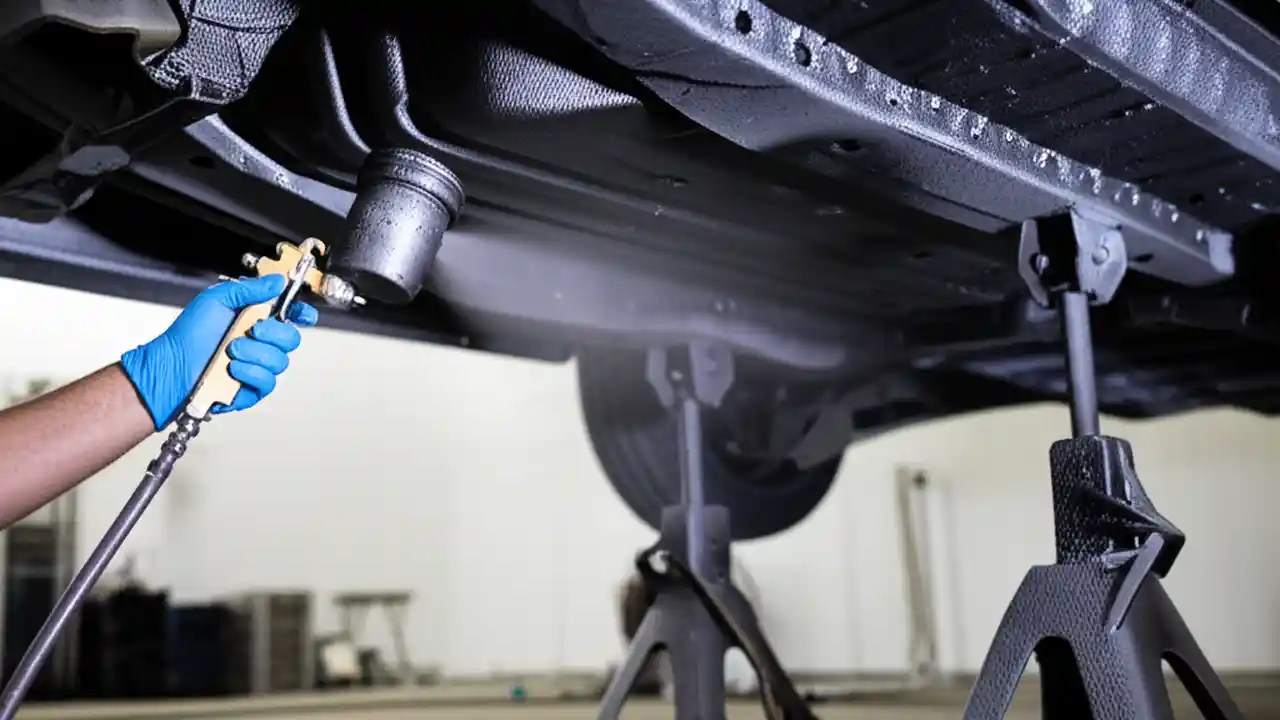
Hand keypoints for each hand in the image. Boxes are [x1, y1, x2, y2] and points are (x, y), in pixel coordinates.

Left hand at [121, 275, 318, 428]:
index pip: (291, 316)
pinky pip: (268, 382)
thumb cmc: (188, 335)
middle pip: (291, 339)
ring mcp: (258, 367)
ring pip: (280, 362)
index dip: (302, 314)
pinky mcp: (252, 390)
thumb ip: (250, 288)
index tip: (303, 314)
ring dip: (255, 354)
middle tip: (251, 330)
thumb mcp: (216, 299)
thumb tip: (277, 280)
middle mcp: (260, 344)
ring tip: (231, 351)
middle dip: (272, 333)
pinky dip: (251, 374)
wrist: (172, 367)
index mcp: (255, 320)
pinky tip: (233, 370)